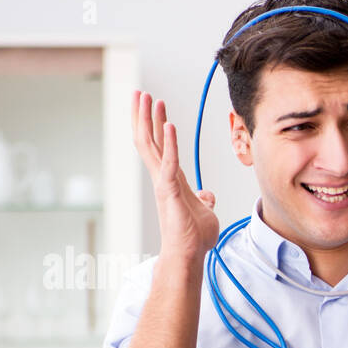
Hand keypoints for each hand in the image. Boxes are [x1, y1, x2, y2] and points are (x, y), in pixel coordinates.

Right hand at [131, 90, 219, 258]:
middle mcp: (162, 178)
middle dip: (144, 115)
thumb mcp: (205, 212)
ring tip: (148, 98)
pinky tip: (169, 124)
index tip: (155, 105)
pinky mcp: (170, 191)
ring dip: (150, 120)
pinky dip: (169, 143)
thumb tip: (207, 195)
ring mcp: (164, 184)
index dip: (155, 124)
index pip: (158, 146)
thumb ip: (203, 200)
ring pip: (151, 145)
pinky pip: (169, 163)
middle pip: (147, 140)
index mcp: (169, 180)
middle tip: (140, 92)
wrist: (189, 255)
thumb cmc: (194, 237)